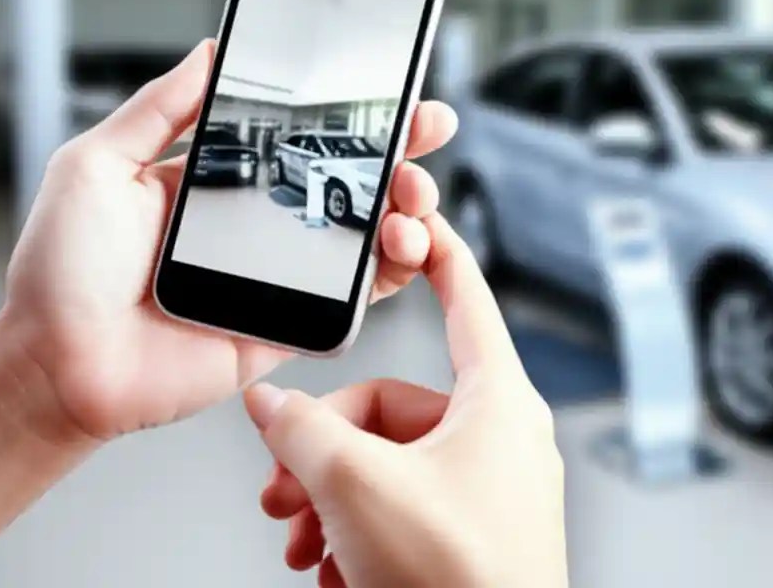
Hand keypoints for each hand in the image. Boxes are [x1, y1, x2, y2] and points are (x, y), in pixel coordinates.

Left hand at [0, 39, 456, 444]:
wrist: (59, 365)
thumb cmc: (60, 272)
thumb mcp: (97, 165)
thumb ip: (160, 109)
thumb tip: (211, 51)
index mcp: (218, 180)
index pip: (300, 136)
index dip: (349, 112)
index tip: (389, 87)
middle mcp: (257, 224)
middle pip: (348, 178)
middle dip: (400, 149)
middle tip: (428, 127)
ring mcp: (279, 275)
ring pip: (365, 234)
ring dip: (405, 206)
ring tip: (410, 192)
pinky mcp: (290, 323)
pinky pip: (356, 297)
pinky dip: (395, 272)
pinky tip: (408, 245)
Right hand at [243, 214, 567, 587]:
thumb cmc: (464, 580)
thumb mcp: (359, 486)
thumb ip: (305, 430)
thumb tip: (272, 404)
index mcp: (498, 401)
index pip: (467, 299)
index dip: (439, 254)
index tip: (419, 221)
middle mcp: (501, 438)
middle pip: (392, 406)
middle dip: (325, 447)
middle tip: (282, 488)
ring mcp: (490, 490)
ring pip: (388, 466)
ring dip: (331, 501)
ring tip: (302, 543)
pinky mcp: (474, 536)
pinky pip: (403, 510)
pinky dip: (359, 534)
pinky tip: (333, 573)